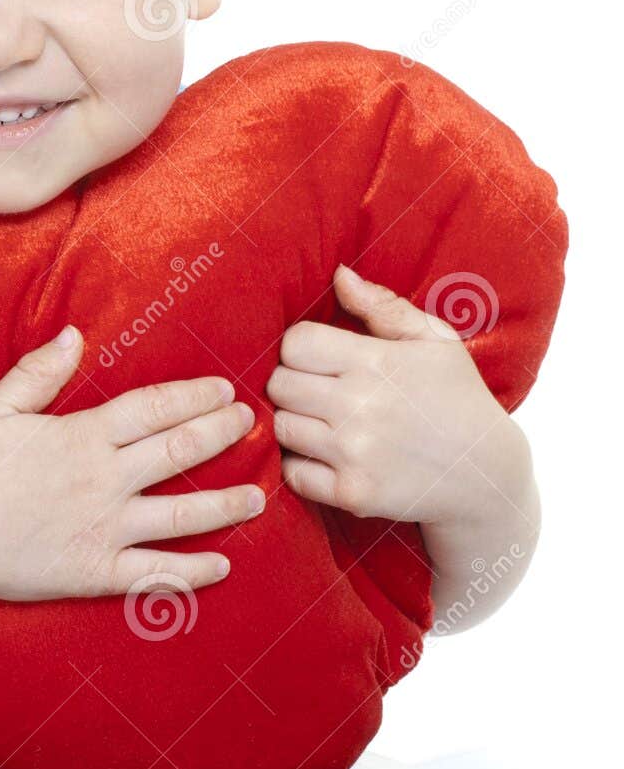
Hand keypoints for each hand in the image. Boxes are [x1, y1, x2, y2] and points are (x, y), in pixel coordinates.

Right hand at [0, 326, 262, 603]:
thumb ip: (38, 372)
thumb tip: (76, 335)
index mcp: (82, 437)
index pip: (154, 408)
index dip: (194, 396)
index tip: (224, 388)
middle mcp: (104, 482)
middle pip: (179, 451)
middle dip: (221, 434)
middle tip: (252, 423)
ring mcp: (105, 530)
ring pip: (182, 515)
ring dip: (225, 504)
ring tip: (259, 495)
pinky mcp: (96, 573)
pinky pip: (157, 574)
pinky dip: (194, 570)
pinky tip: (223, 564)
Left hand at [266, 264, 529, 528]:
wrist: (489, 476)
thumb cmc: (458, 398)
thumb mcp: (435, 341)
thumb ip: (383, 306)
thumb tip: (338, 275)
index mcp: (376, 363)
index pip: (295, 343)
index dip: (301, 347)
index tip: (318, 358)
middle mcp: (360, 406)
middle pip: (279, 384)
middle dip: (291, 383)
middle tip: (314, 390)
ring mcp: (354, 453)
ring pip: (281, 427)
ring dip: (293, 422)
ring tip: (318, 420)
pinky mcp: (352, 494)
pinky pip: (293, 473)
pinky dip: (299, 465)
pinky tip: (322, 455)